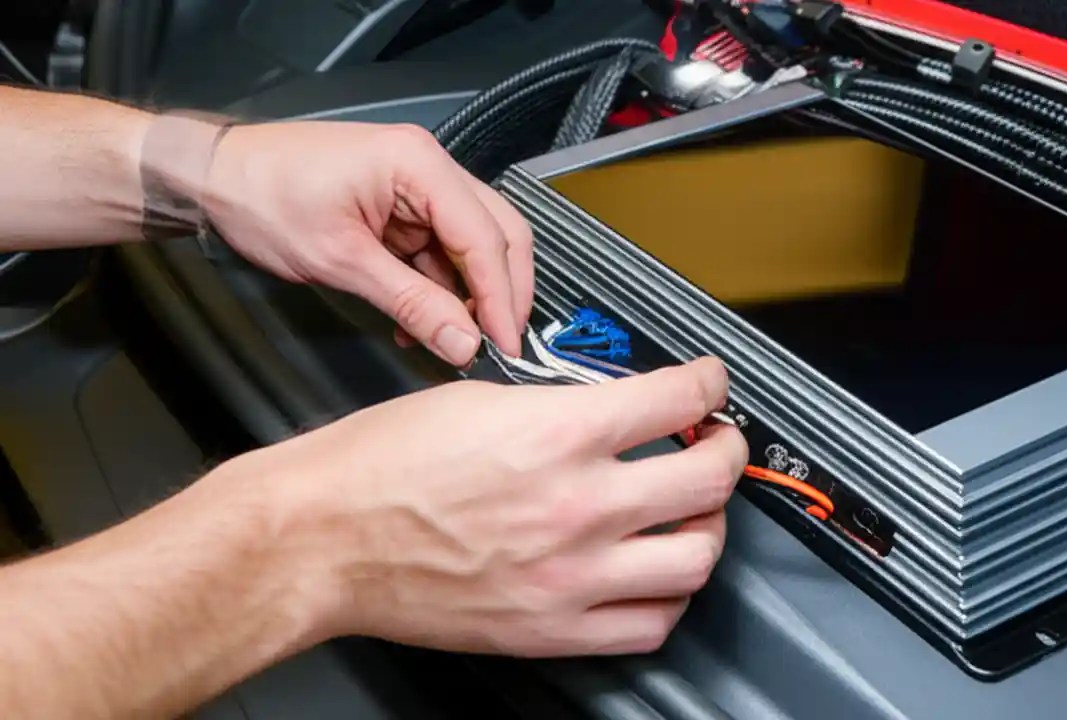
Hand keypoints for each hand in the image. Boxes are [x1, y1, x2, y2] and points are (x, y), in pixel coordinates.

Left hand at [202, 121, 532, 363]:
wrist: (213, 177)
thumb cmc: (263, 197)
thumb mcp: (341, 260)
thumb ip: (411, 303)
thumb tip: (464, 342)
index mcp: (419, 164)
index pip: (486, 237)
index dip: (501, 297)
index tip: (506, 345)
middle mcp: (429, 168)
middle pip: (497, 234)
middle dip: (501, 294)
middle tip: (498, 346)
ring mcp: (417, 187)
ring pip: (473, 247)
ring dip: (468, 297)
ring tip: (452, 341)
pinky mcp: (402, 208)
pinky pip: (440, 253)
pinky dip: (439, 291)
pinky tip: (422, 324)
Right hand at [226, 358, 746, 656]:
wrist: (320, 539)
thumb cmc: (377, 467)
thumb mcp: (477, 399)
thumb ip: (561, 406)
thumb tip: (615, 409)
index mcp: (556, 434)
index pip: (679, 399)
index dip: (709, 384)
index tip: (708, 386)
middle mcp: (576, 505)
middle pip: (708, 478)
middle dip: (725, 450)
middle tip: (713, 444)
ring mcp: (570, 574)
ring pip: (696, 557)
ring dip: (705, 528)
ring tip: (689, 513)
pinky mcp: (551, 628)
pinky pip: (649, 622)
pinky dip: (665, 596)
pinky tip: (650, 573)